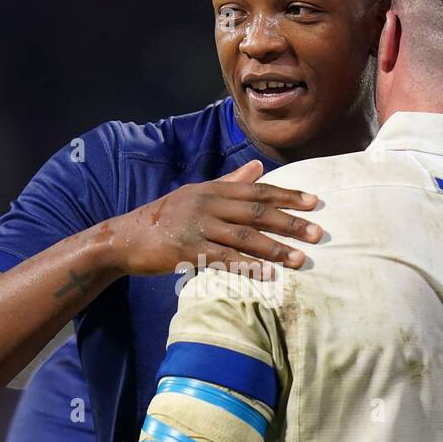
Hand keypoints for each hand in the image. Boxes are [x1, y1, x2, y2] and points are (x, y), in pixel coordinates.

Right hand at [109, 160, 321, 278]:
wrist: (126, 238)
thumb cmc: (166, 217)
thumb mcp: (197, 194)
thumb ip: (229, 182)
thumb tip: (258, 167)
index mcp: (213, 189)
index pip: (257, 191)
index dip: (287, 196)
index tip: (313, 203)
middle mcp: (208, 204)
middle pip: (256, 212)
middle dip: (289, 223)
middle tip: (316, 234)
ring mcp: (197, 227)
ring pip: (243, 238)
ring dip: (274, 249)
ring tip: (299, 260)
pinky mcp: (187, 250)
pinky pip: (223, 259)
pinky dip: (246, 266)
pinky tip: (266, 274)